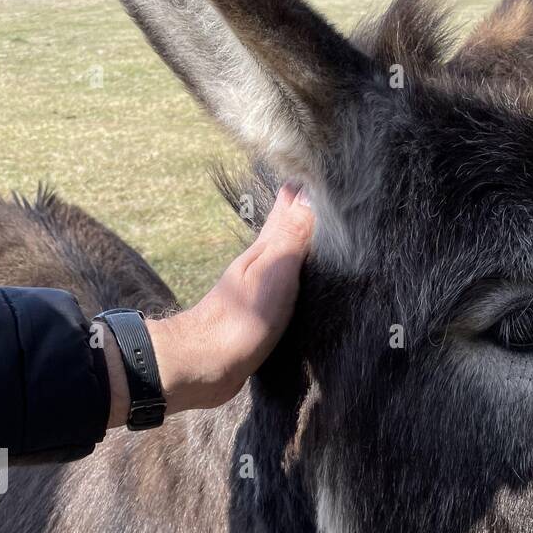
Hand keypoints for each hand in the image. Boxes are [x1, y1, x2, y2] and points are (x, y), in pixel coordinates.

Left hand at [104, 183, 314, 426]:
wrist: (204, 365)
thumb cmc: (239, 319)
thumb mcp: (273, 273)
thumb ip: (292, 236)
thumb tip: (311, 193)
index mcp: (266, 248)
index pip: (290, 205)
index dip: (308, 186)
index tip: (328, 168)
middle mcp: (262, 262)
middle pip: (287, 226)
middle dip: (306, 208)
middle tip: (326, 189)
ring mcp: (260, 288)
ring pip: (286, 254)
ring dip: (302, 239)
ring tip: (320, 225)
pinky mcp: (262, 315)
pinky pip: (287, 285)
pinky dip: (298, 275)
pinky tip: (303, 278)